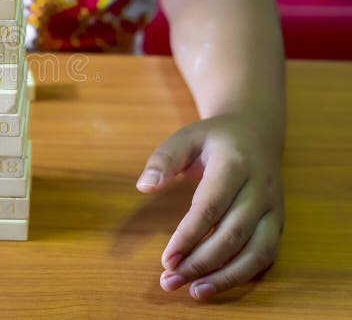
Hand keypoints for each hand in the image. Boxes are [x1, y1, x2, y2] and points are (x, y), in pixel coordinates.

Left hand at [136, 112, 284, 299]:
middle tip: (170, 279)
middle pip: (233, 234)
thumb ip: (164, 160)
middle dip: (201, 262)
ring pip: (256, 251)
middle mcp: (260, 188)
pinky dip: (243, 274)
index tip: (166, 259)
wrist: (255, 132)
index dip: (188, 236)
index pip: (211, 207)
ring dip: (225, 276)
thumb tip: (144, 186)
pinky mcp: (278, 222)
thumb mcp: (185, 137)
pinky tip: (216, 283)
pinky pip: (266, 255)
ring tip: (194, 291)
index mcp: (235, 163)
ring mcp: (273, 207)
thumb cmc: (213, 139)